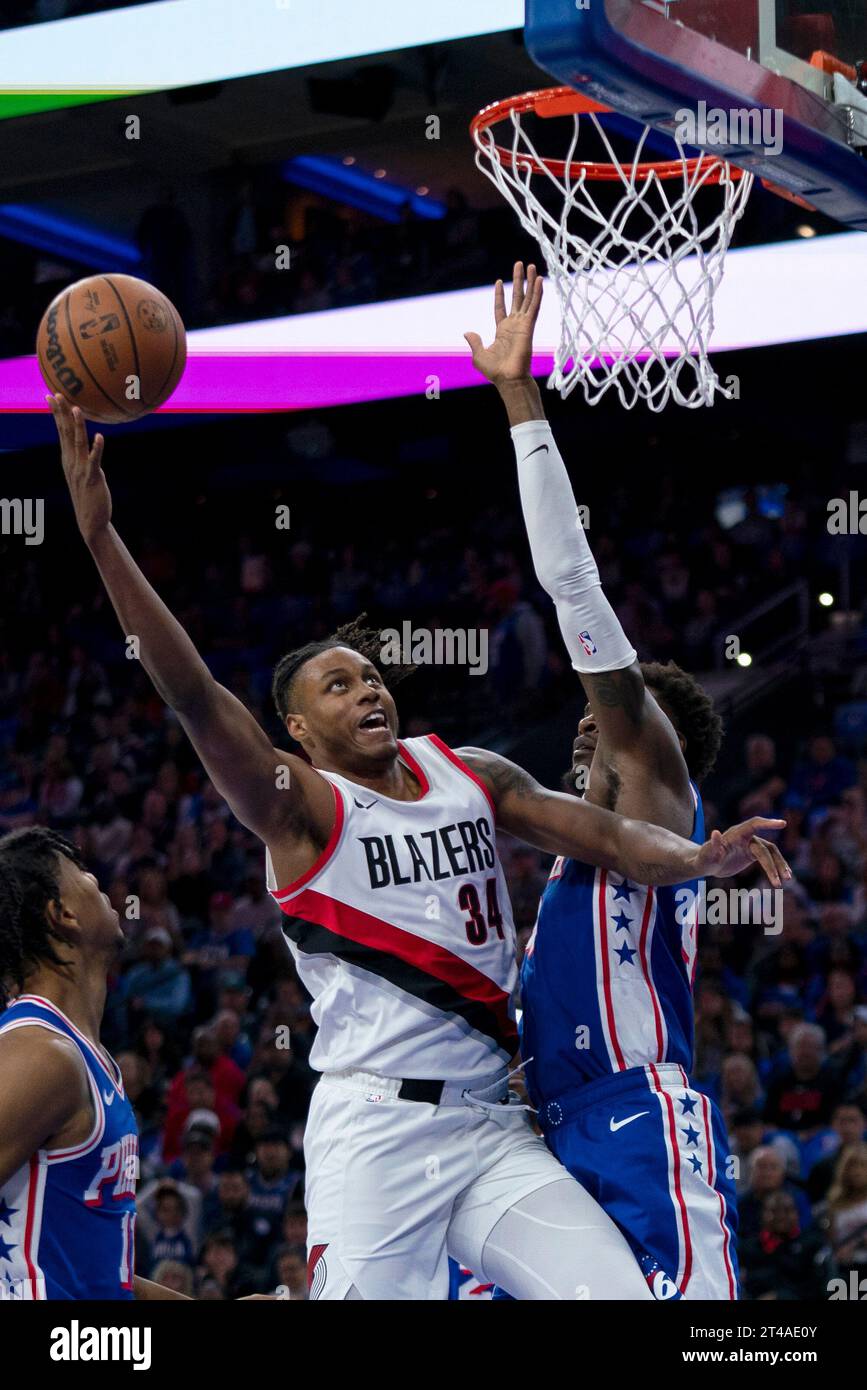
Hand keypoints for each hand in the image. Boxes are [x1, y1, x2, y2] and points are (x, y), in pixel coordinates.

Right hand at [47, 392, 109, 545]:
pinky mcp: (93, 478)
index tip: (51, 395)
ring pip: (78, 443)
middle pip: (65, 433)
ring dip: (78, 425)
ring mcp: (81, 469)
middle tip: (57, 394)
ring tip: (77, 409)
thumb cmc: (88, 495)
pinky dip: (97, 448)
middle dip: (61, 413)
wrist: (91, 520)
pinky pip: (94, 461)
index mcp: (68, 458)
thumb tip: (87, 442)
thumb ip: (82, 456)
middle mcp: (71, 461)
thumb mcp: (82, 472)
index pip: (61, 431)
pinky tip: (99, 437)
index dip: (56, 413)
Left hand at [464, 262, 542, 385]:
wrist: (508, 379)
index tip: (498, 281)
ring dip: (530, 282)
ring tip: (531, 266)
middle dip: (519, 281)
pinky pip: (534, 306)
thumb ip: (474, 342)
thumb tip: (467, 332)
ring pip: (528, 298)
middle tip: (520, 264)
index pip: (501, 308)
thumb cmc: (495, 371)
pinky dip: (537, 293)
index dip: (500, 295)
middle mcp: (514, 325)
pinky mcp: (529, 326)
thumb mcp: (479, 355)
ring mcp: (523, 324)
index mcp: (502, 330)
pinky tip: (539, 280)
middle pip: (517, 298)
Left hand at [694, 818, 790, 886]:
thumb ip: (712, 845)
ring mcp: (751, 845)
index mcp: (736, 833)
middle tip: (782, 880)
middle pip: (766, 848)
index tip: (783, 823)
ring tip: (787, 880)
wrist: (707, 864)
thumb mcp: (706, 854)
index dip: (768, 823)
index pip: (754, 824)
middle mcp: (746, 837)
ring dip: (780, 865)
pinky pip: (769, 858)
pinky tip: (783, 877)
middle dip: (774, 863)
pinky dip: (777, 867)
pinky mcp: (753, 854)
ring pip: (771, 852)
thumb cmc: (704, 858)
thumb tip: (715, 832)